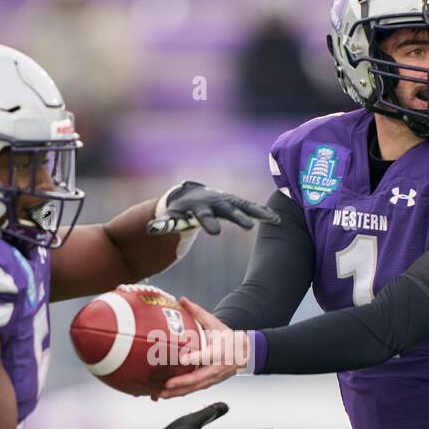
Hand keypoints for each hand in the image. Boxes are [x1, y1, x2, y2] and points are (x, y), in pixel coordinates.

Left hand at [147, 181, 279, 235]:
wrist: (190, 194)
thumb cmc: (180, 210)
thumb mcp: (171, 216)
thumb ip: (163, 224)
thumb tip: (150, 229)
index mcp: (200, 208)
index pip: (204, 217)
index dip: (209, 224)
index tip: (216, 233)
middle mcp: (216, 202)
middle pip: (228, 210)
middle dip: (238, 218)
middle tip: (248, 227)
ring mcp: (228, 201)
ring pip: (245, 206)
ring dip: (258, 213)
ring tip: (273, 220)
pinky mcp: (237, 203)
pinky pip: (252, 207)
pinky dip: (263, 212)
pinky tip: (278, 220)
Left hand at [160, 297, 248, 398]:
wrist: (245, 353)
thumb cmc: (229, 338)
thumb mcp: (215, 323)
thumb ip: (198, 312)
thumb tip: (182, 300)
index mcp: (218, 351)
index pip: (206, 356)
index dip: (195, 358)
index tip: (183, 359)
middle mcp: (215, 368)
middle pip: (197, 379)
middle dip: (180, 384)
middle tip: (165, 386)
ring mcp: (212, 378)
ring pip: (193, 388)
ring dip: (176, 393)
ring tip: (159, 395)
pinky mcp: (208, 383)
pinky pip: (193, 390)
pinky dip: (179, 394)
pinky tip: (166, 395)